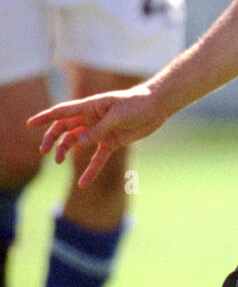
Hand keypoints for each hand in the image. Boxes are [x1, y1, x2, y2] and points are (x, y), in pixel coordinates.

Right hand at [28, 85, 167, 186]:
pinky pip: (98, 158)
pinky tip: (83, 184)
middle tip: (44, 150)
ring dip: (66, 151)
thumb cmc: (137, 103)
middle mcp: (92, 119)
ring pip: (77, 143)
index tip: (30, 124)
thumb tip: (78, 143)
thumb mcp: (117, 115)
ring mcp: (101, 131)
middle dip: (53, 139)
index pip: (63, 111)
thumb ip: (98, 129)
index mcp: (90, 107)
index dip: (46, 117)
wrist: (157, 107)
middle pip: (66, 129)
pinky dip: (91, 170)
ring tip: (59, 162)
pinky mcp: (112, 142)